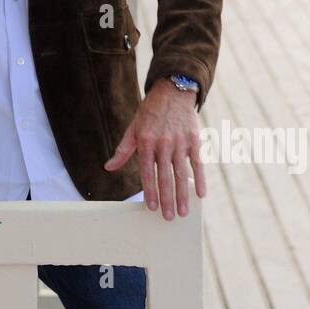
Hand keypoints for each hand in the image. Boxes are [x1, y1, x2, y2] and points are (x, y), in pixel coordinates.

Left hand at [103, 79, 205, 218]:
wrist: (172, 91)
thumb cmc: (150, 112)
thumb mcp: (133, 128)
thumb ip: (123, 150)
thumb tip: (108, 167)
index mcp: (146, 142)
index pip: (147, 172)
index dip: (150, 191)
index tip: (152, 208)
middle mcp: (163, 143)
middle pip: (166, 177)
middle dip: (167, 199)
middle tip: (169, 217)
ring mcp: (180, 142)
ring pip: (182, 173)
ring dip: (183, 194)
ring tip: (184, 211)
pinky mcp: (194, 140)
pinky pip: (198, 163)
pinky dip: (200, 179)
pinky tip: (201, 194)